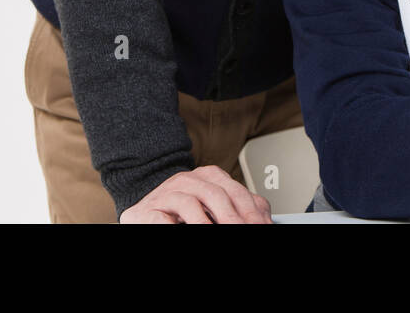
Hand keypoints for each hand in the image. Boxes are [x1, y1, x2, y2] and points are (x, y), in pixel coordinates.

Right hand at [119, 165, 273, 223]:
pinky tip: (188, 231)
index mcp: (210, 177)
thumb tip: (264, 220)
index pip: (236, 192)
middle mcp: (189, 180)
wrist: (145, 211)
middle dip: (233, 218)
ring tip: (216, 233)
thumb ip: (239, 208)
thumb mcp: (215, 206)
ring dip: (205, 223)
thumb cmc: (184, 212)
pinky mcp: (148, 210)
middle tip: (242, 230)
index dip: (250, 211)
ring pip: (190, 202)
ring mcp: (167, 193)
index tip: (261, 226)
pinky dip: (175, 226)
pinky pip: (163, 218)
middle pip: (216, 195)